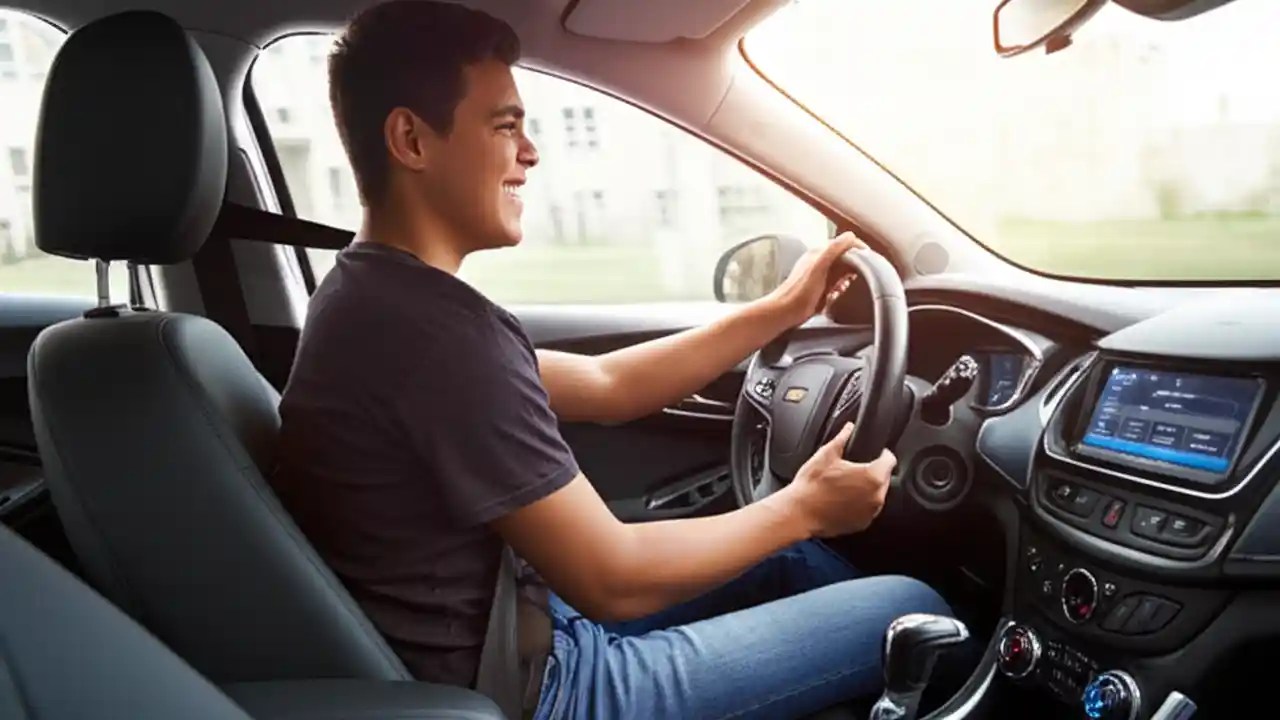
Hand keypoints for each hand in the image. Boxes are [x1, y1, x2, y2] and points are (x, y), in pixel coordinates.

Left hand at [767, 232, 863, 326]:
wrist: (784, 313)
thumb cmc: (800, 293)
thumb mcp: (819, 267)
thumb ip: (834, 249)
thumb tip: (850, 236)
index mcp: (818, 253)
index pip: (843, 243)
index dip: (857, 249)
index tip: (869, 258)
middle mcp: (817, 262)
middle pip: (843, 257)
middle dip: (853, 266)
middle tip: (856, 276)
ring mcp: (817, 275)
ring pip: (840, 271)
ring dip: (846, 279)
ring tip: (844, 286)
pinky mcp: (817, 289)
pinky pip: (834, 284)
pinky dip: (839, 288)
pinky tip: (836, 295)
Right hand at [782, 422, 895, 537]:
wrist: (799, 513)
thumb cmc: (811, 486)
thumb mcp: (826, 455)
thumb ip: (842, 438)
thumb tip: (849, 427)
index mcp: (872, 476)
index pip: (890, 460)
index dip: (882, 453)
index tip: (875, 453)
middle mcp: (876, 496)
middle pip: (884, 478)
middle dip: (873, 472)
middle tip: (853, 470)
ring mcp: (870, 513)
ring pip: (876, 494)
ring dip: (866, 489)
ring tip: (845, 485)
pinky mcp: (862, 524)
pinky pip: (867, 509)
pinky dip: (859, 504)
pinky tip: (842, 499)